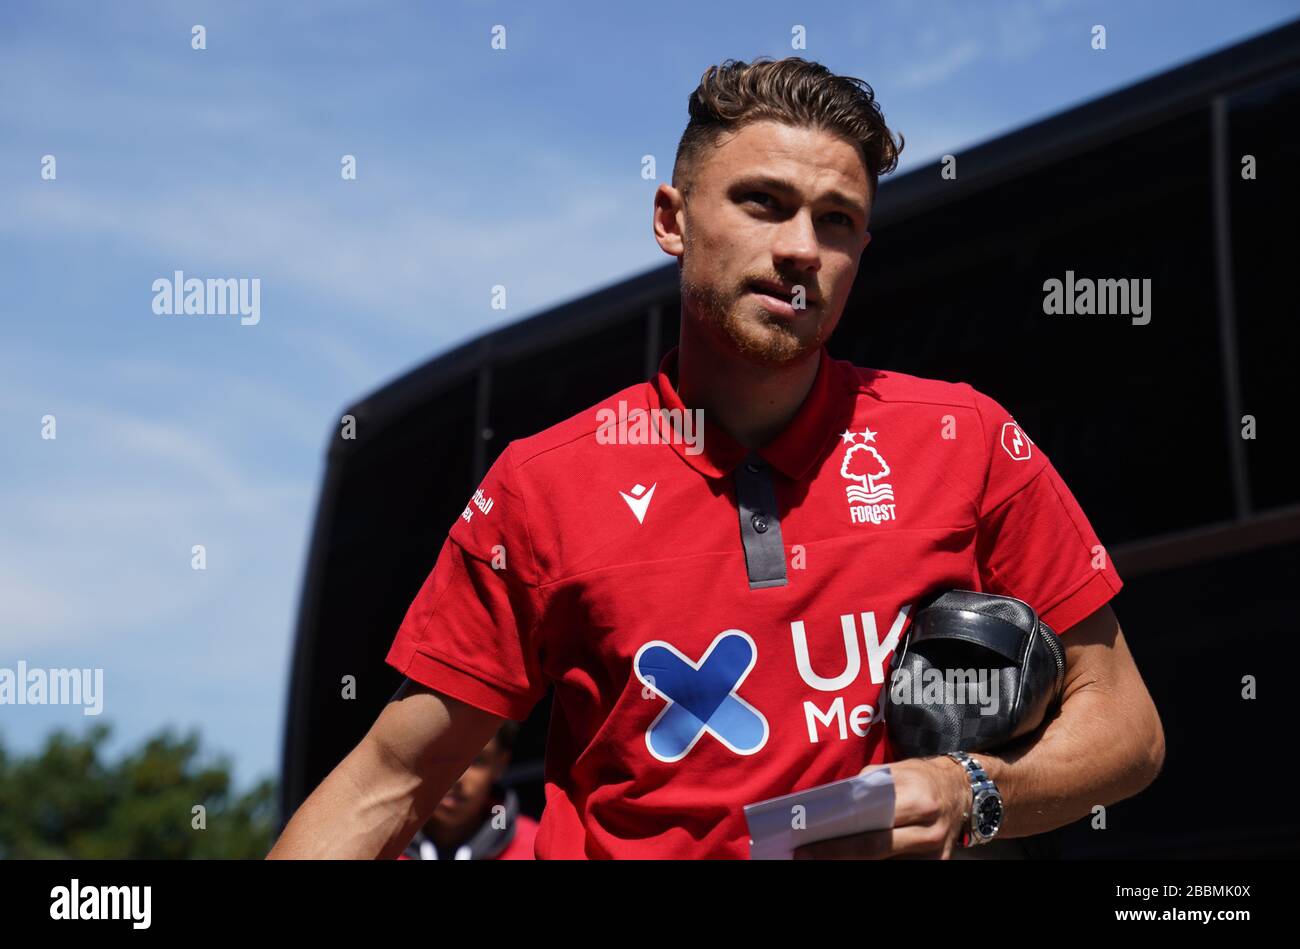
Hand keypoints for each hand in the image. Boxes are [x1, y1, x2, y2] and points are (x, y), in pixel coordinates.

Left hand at [791, 757, 969, 858]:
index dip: (838, 840)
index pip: (872, 826)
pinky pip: (903, 867)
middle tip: (805, 857)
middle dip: (838, 854)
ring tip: (824, 859)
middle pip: (877, 850)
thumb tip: (831, 804)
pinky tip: (852, 861)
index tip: (807, 844)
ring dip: (854, 862)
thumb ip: (866, 786)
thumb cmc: (921, 778)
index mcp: (918, 800)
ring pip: (889, 864)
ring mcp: (936, 852)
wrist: (963, 790)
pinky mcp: (938, 864)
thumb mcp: (897, 771)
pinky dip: (876, 865)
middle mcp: (929, 830)